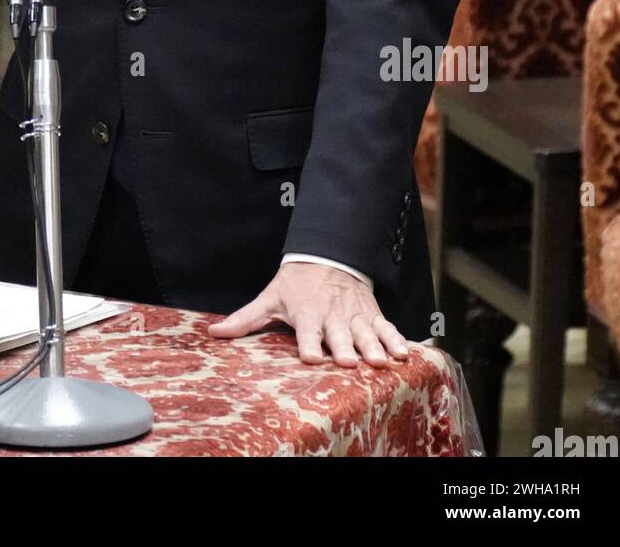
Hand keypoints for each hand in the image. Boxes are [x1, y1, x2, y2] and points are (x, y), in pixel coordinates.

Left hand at [207, 262, 410, 366]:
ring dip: (373, 346)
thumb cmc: (296, 283)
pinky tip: (405, 355)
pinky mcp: (371, 315)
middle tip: (349, 361)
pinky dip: (396, 340)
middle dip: (343, 347)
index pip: (306, 330)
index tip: (310, 357)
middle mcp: (332, 316)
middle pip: (338, 334)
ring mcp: (354, 316)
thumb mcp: (270, 297)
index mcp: (307, 313)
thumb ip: (246, 318)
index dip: (307, 343)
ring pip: (365, 332)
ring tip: (379, 361)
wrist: (328, 257)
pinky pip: (386, 328)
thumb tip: (214, 333)